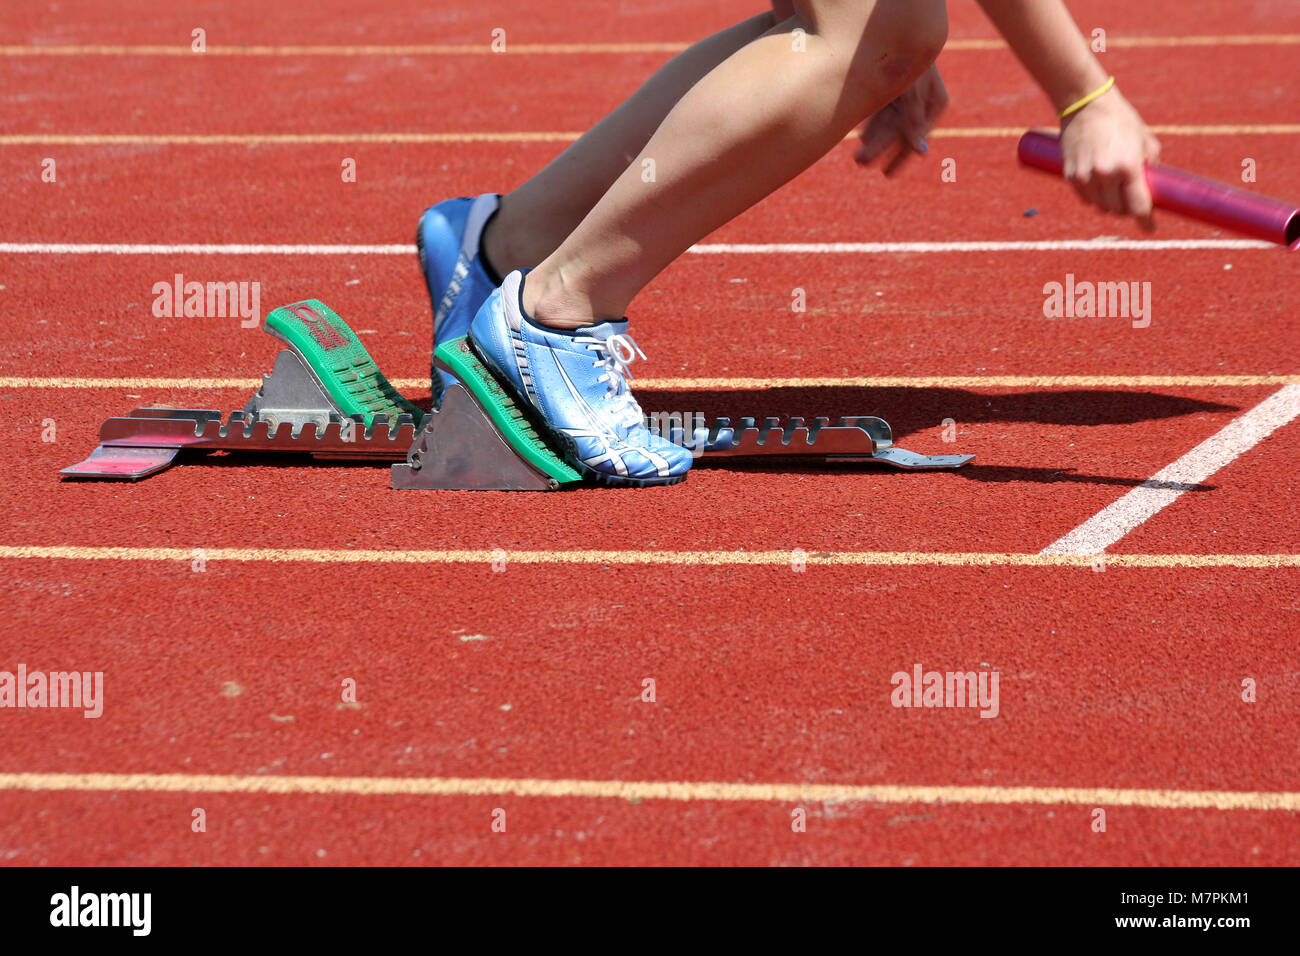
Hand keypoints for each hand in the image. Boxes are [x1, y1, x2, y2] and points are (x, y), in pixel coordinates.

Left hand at [855, 64, 948, 175]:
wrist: (898, 25)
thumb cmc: (910, 55)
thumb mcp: (912, 89)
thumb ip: (914, 120)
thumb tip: (923, 153)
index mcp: (935, 103)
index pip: (917, 137)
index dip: (901, 156)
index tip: (887, 172)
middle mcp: (922, 102)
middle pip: (900, 133)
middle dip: (880, 149)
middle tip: (860, 163)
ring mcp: (906, 95)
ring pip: (888, 125)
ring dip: (872, 140)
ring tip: (857, 157)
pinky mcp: (891, 89)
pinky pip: (881, 112)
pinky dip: (870, 124)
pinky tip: (859, 136)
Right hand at [1059, 85, 1161, 228]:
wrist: (1085, 104)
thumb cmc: (1120, 119)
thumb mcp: (1143, 140)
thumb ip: (1150, 164)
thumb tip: (1153, 186)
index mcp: (1128, 167)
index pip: (1138, 206)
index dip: (1145, 221)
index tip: (1151, 228)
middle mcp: (1106, 175)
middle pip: (1117, 210)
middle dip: (1126, 209)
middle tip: (1132, 200)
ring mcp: (1085, 178)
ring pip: (1099, 206)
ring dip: (1108, 203)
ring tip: (1114, 189)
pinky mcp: (1070, 176)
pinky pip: (1085, 198)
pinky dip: (1093, 197)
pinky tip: (1098, 185)